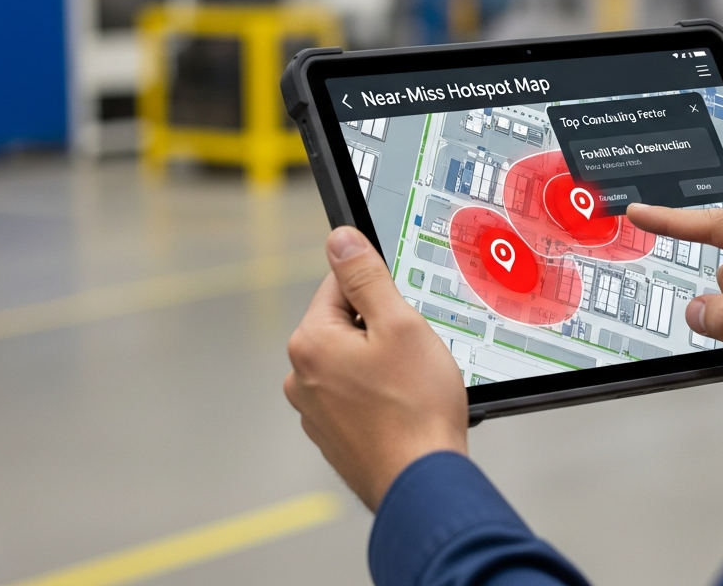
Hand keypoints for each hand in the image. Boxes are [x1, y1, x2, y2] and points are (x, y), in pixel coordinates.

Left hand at [284, 227, 467, 509]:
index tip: (403, 309)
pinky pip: (357, 397)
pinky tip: (406, 409)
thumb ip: (366, 277)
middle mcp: (300, 378)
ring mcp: (314, 412)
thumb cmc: (415, 409)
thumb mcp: (399, 324)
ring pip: (353, 363)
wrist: (421, 482)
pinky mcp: (334, 437)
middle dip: (380, 330)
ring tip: (413, 385)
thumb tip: (340, 240)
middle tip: (414, 351)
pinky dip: (380, 397)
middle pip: (345, 325)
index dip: (378, 290)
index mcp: (310, 343)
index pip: (339, 285)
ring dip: (382, 365)